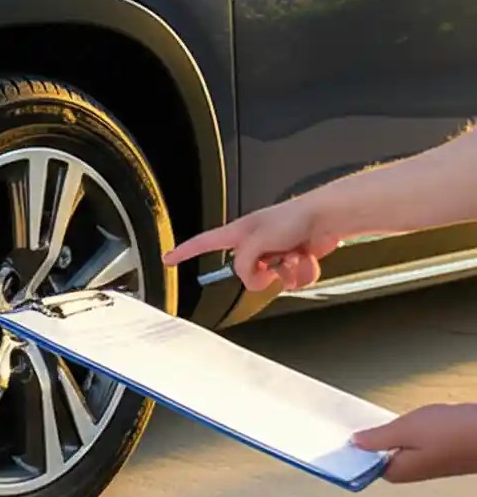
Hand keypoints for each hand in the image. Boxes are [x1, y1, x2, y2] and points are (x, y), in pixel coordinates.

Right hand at [160, 196, 340, 290]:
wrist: (327, 217)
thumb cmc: (294, 218)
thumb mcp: (256, 241)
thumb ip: (243, 263)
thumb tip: (248, 278)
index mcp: (239, 233)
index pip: (203, 243)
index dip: (184, 251)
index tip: (169, 259)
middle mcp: (255, 243)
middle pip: (245, 272)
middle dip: (262, 273)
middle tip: (272, 261)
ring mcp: (275, 252)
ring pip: (273, 279)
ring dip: (287, 272)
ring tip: (295, 256)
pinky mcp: (294, 258)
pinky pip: (293, 279)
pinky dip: (303, 272)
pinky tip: (308, 258)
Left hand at [353, 404, 476, 483]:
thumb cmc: (454, 432)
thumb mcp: (407, 430)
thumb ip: (378, 438)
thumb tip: (354, 443)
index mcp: (397, 472)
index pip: (362, 464)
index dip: (348, 448)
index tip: (332, 433)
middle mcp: (408, 471)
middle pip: (375, 454)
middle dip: (363, 436)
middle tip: (345, 419)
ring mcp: (422, 461)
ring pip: (391, 445)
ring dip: (382, 431)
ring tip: (365, 416)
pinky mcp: (434, 451)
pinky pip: (407, 440)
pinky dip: (400, 429)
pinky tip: (398, 419)